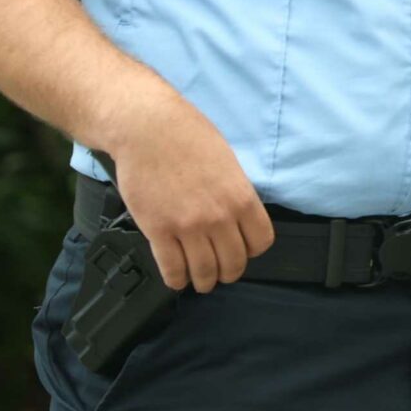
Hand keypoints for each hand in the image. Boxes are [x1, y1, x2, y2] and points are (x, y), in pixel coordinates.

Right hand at [106, 86, 273, 293]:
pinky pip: (172, 269)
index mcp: (242, 198)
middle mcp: (219, 217)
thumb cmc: (189, 137)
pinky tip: (177, 278)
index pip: (261, 242)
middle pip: (234, 263)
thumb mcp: (229, 163)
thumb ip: (235, 194)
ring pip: (204, 272)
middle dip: (228, 272)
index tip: (243, 250)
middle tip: (221, 271)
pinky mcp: (158, 231)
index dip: (252, 250)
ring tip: (200, 280)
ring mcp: (188, 226)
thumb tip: (239, 216)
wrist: (148, 129)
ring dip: (203, 281)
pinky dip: (176, 279)